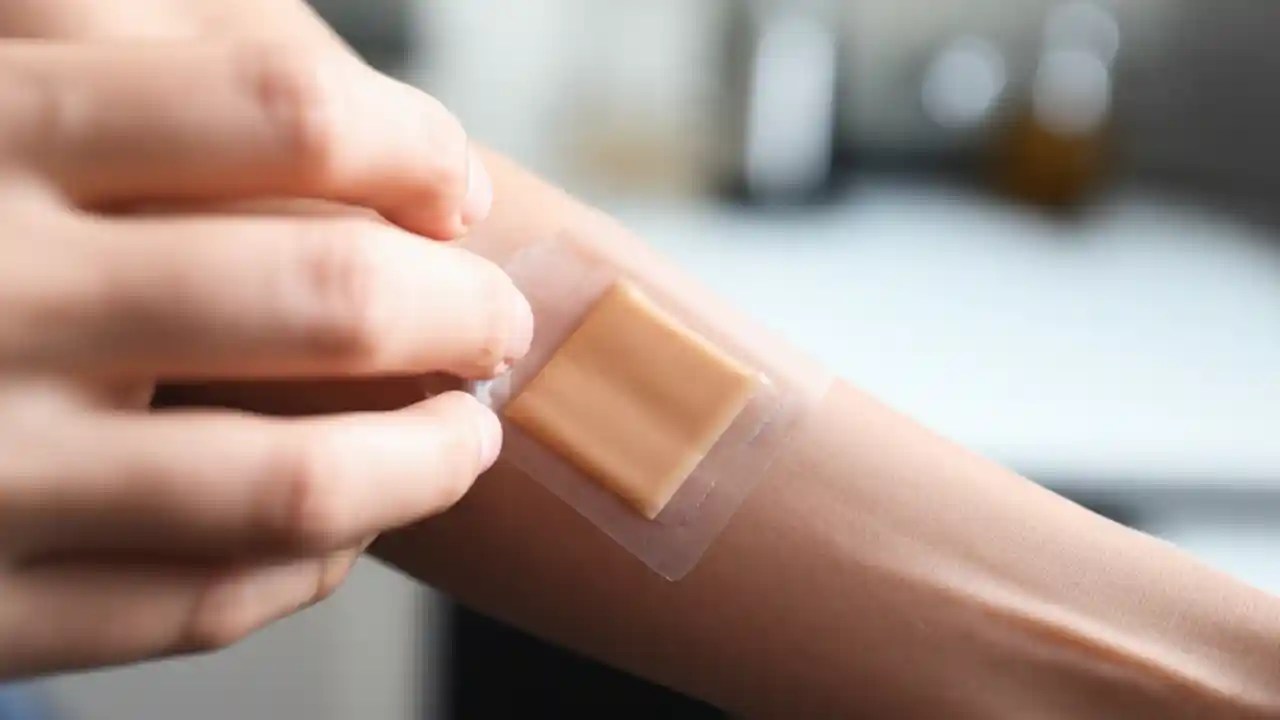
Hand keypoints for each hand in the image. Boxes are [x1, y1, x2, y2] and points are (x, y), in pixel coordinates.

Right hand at [0, 40, 529, 678]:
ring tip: (470, 434)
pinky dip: (304, 567)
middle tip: (500, 322)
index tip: (458, 187)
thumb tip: (337, 99)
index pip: (280, 111)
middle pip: (324, 299)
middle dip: (460, 312)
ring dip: (423, 461)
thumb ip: (125, 78)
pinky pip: (193, 607)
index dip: (411, 146)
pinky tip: (344, 531)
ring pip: (289, 483)